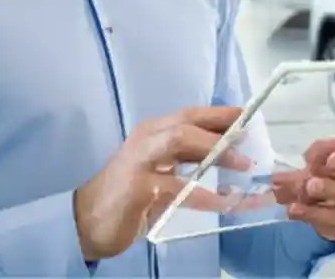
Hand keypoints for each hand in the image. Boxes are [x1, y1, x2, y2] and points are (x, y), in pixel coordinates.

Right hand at [73, 107, 250, 262]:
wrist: (86, 220)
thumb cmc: (128, 194)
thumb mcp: (160, 170)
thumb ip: (188, 159)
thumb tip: (229, 153)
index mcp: (152, 132)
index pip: (190, 115)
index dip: (220, 114)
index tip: (248, 115)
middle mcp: (146, 139)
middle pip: (186, 123)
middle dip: (220, 128)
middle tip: (248, 139)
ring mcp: (139, 161)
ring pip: (179, 141)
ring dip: (214, 151)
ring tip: (242, 164)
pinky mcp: (137, 188)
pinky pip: (177, 188)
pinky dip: (204, 195)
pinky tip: (224, 203)